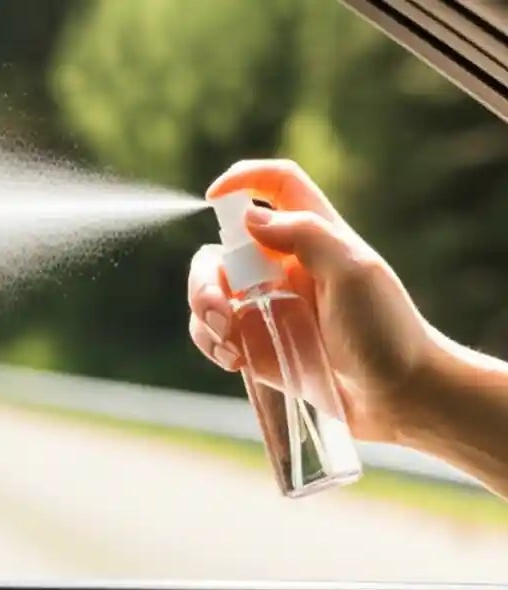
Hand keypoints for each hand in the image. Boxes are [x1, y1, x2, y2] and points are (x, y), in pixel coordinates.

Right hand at [188, 159, 433, 442]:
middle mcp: (282, 266)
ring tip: (228, 344)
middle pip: (220, 249)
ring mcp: (266, 306)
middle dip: (205, 279)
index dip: (243, 179)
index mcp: (313, 236)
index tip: (213, 198)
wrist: (398, 396)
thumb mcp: (355, 272)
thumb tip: (250, 218)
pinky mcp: (257, 343)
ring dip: (203, 314)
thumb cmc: (387, 330)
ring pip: (207, 293)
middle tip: (219, 310)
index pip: (276, 185)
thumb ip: (306, 235)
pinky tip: (235, 361)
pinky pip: (211, 333)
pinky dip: (210, 343)